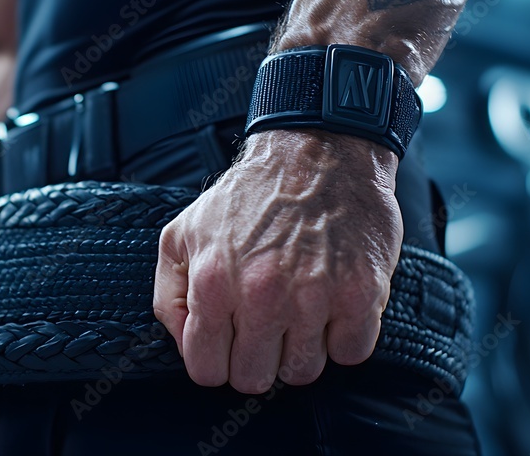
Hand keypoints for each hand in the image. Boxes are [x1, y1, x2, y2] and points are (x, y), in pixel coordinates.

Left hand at [154, 130, 401, 393]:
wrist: (318, 150)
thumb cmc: (249, 196)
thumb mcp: (182, 234)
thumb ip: (169, 296)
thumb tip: (184, 344)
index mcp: (212, 284)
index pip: (206, 371)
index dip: (217, 360)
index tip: (230, 341)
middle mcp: (261, 296)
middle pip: (254, 379)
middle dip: (256, 358)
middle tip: (266, 326)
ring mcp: (314, 298)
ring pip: (303, 373)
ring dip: (300, 349)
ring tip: (300, 310)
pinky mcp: (361, 294)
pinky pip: (351, 353)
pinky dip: (343, 337)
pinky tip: (332, 305)